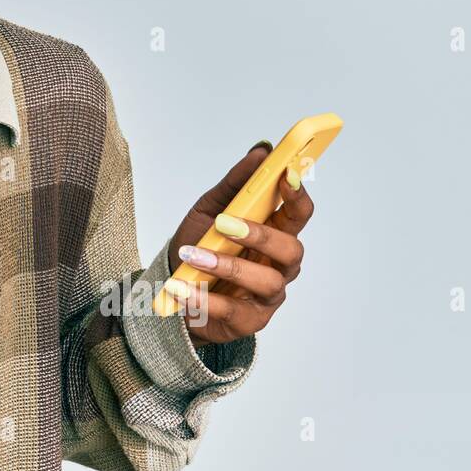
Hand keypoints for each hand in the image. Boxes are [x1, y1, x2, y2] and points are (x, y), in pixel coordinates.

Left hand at [167, 142, 312, 347]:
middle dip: (259, 235)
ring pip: (266, 281)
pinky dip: (203, 298)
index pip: (298, 214)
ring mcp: (267, 295)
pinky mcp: (249, 321)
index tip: (286, 175)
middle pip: (290, 249)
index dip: (297, 195)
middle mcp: (279, 265)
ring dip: (226, 267)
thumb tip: (262, 150)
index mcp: (275, 234)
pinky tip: (181, 288)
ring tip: (191, 256)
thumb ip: (236, 183)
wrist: (173, 289)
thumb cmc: (200, 245)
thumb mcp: (209, 210)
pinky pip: (233, 311)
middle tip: (224, 223)